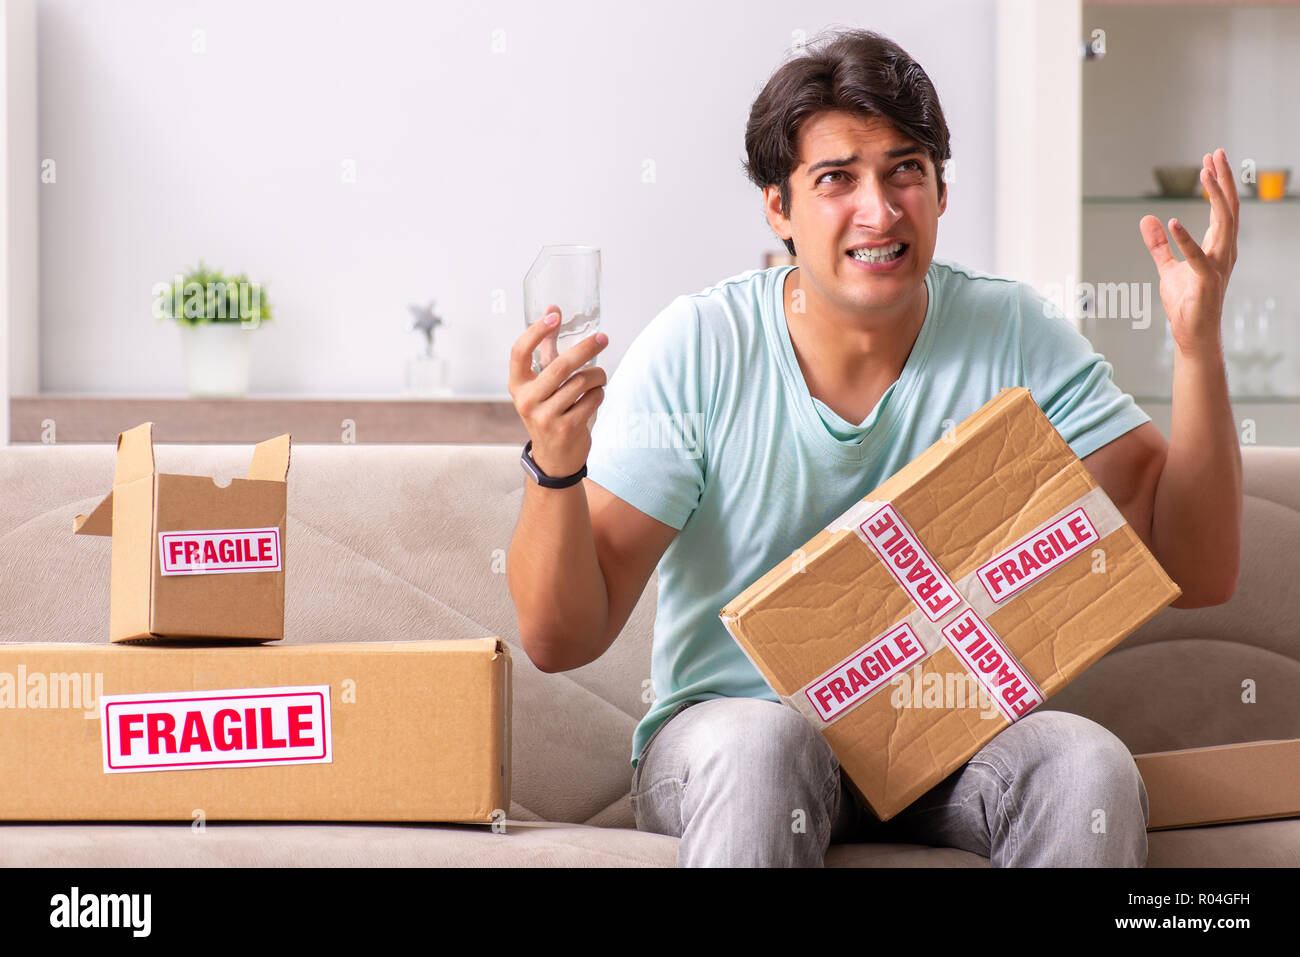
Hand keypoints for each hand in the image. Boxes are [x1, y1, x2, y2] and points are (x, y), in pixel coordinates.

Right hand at [507, 305, 608, 476]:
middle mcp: (527, 400)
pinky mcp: (567, 428)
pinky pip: (593, 399)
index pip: (519, 352)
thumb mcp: (541, 383)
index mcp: (518, 385)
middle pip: (561, 365)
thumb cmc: (549, 410)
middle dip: (587, 348)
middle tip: (603, 338)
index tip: (555, 315)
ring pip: (582, 382)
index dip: (536, 331)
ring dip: (598, 376)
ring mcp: (546, 416)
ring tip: (600, 378)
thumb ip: (546, 348)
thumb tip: (552, 308)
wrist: (554, 457)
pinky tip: (595, 397)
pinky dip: (600, 394)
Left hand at [1139, 148, 1238, 359]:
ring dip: (1215, 197)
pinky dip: (1184, 240)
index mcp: (1218, 246)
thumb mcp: (1167, 268)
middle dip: (1223, 180)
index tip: (1211, 158)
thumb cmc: (1186, 302)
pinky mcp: (1205, 281)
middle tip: (1215, 154)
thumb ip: (1158, 245)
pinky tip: (1172, 223)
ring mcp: (1217, 266)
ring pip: (1223, 224)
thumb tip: (1146, 219)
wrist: (1192, 333)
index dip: (1219, 183)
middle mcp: (1224, 252)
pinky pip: (1196, 257)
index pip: (1223, 208)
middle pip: (1229, 208)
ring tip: (1205, 173)